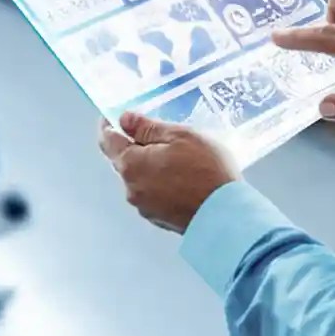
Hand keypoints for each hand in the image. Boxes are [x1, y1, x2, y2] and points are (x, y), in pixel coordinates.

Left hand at [97, 113, 239, 233]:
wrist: (226, 214)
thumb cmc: (206, 170)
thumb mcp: (180, 136)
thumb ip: (148, 127)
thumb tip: (124, 119)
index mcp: (131, 164)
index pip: (107, 140)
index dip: (110, 124)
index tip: (117, 116)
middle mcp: (131, 188)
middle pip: (124, 160)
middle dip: (136, 145)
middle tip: (161, 135)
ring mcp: (144, 207)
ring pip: (139, 178)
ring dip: (150, 166)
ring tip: (179, 158)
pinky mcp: (159, 219)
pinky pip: (153, 194)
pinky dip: (161, 183)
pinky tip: (183, 179)